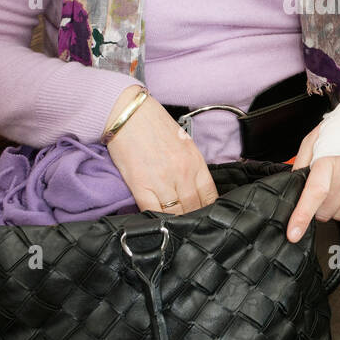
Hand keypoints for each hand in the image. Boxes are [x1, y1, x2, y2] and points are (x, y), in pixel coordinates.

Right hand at [103, 84, 218, 215]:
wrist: (129, 113)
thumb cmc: (154, 125)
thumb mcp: (183, 143)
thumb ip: (190, 166)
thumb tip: (193, 188)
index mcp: (195, 161)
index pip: (209, 195)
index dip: (208, 209)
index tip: (205, 215)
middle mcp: (182, 172)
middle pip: (193, 207)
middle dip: (193, 217)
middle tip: (190, 224)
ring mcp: (162, 180)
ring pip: (176, 213)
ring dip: (176, 221)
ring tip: (174, 225)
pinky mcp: (141, 184)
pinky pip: (152, 210)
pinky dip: (156, 219)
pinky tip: (158, 222)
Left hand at [287, 122, 339, 242]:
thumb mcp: (314, 141)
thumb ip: (300, 163)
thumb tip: (292, 185)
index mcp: (329, 160)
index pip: (315, 193)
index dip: (302, 216)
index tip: (294, 233)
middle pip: (325, 210)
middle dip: (319, 207)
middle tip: (323, 190)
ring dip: (336, 207)